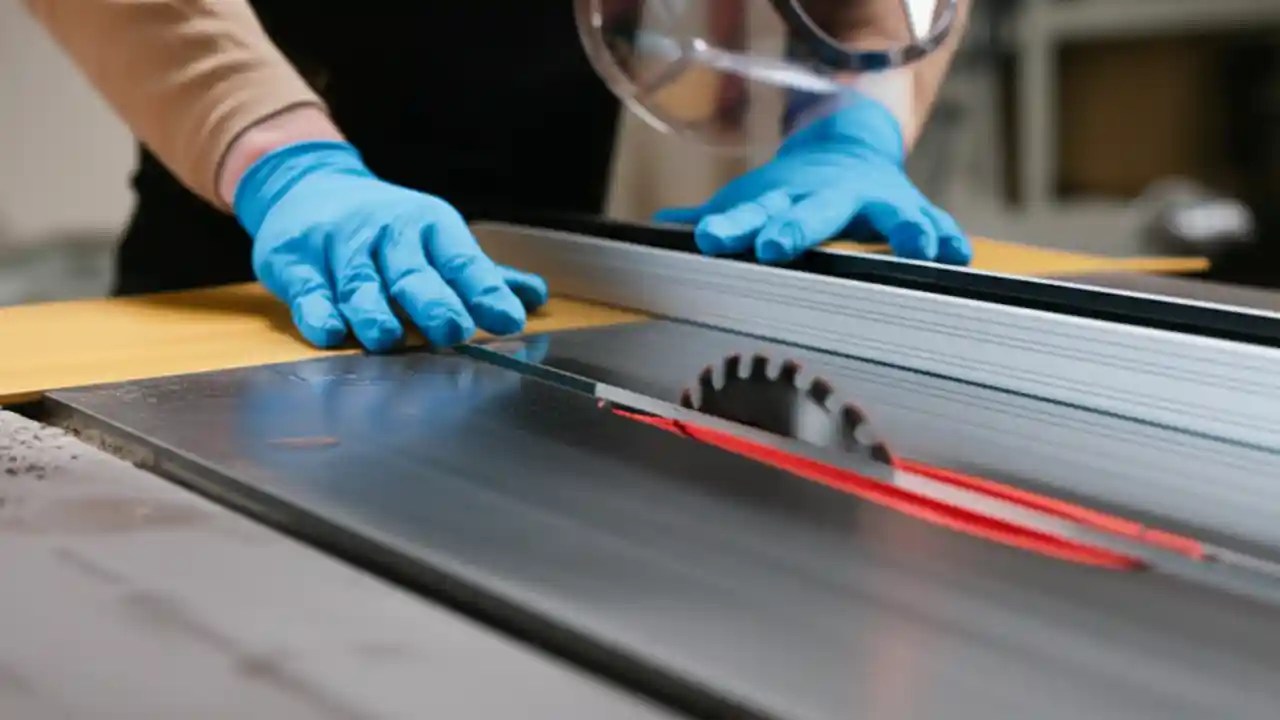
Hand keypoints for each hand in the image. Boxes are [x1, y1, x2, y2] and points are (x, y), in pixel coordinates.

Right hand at [232, 140, 546, 351]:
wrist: (306, 184)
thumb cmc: (386, 227)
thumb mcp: (435, 239)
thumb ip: (479, 274)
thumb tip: (534, 298)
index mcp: (429, 227)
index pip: (462, 260)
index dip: (485, 291)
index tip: (507, 319)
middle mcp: (387, 235)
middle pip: (412, 272)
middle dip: (432, 301)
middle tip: (451, 330)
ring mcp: (339, 248)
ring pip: (359, 284)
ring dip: (373, 312)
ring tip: (387, 339)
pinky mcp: (295, 261)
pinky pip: (307, 289)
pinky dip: (317, 310)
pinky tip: (330, 331)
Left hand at [654, 95, 971, 264]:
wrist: (853, 148)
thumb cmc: (795, 190)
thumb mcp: (755, 196)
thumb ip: (717, 216)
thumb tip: (661, 226)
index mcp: (787, 196)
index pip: (752, 210)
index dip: (730, 226)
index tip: (708, 240)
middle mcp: (830, 196)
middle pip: (813, 211)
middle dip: (794, 227)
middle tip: (773, 246)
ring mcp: (876, 201)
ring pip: (889, 214)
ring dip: (903, 230)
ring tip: (916, 248)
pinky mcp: (912, 209)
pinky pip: (935, 221)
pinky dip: (947, 236)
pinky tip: (956, 254)